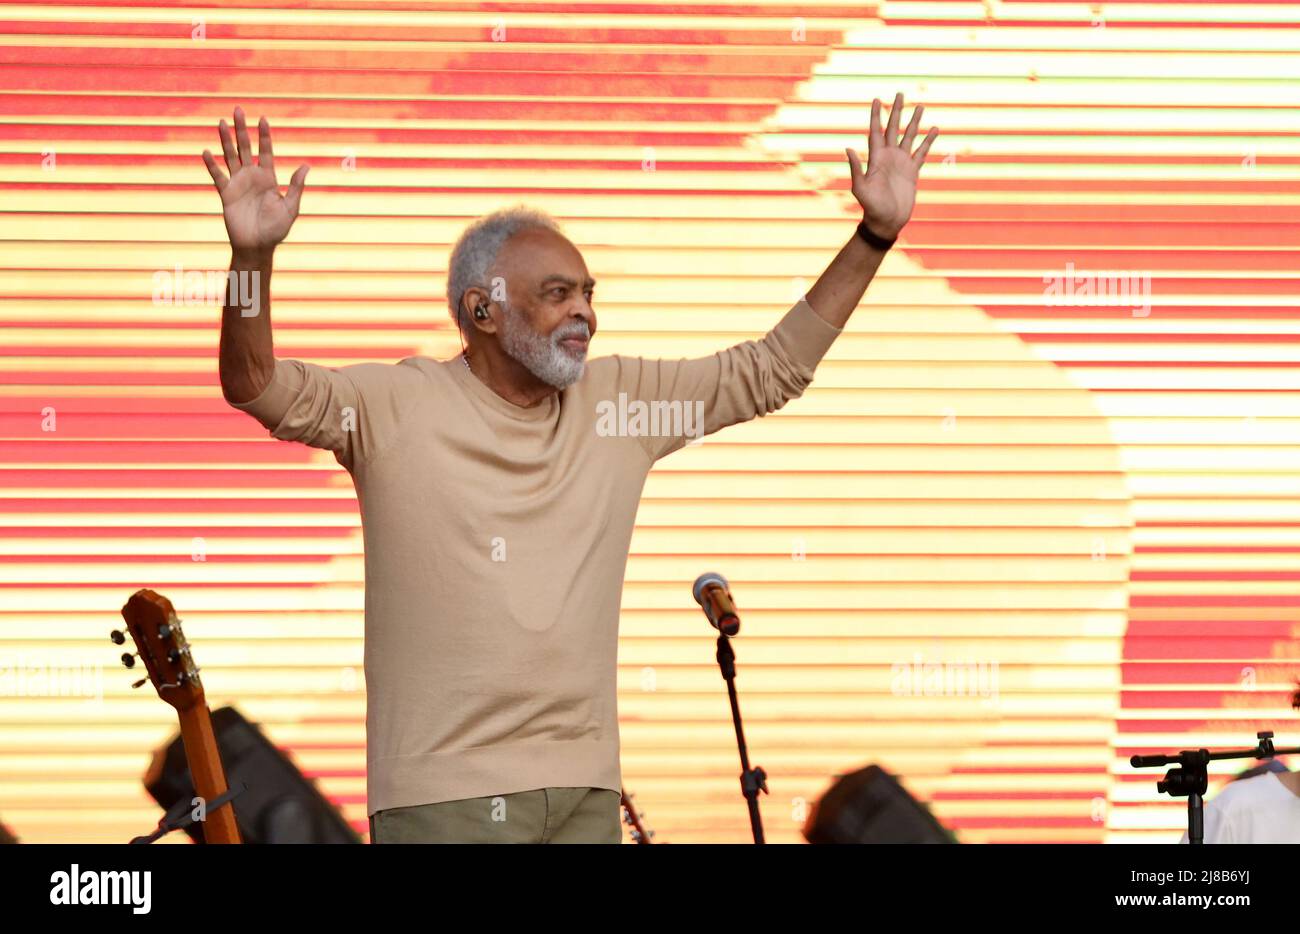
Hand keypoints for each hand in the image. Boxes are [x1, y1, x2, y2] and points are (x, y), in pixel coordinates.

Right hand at [202, 107, 308, 255]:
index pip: (266, 152)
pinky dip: (212, 164)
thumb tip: (306, 165)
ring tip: (222, 122)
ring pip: (230, 156)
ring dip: (226, 140)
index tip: (263, 119)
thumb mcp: (291, 207)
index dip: (264, 136)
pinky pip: (218, 176)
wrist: (257, 246)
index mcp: (268, 178)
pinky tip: (206, 151)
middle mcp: (252, 177)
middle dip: (242, 129)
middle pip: (246, 147)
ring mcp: (238, 184)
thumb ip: (296, 186)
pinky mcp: (226, 194)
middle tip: (238, 109)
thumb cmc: (276, 229)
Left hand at [845, 93, 938, 240]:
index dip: (876, 116)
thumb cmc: (871, 207)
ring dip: (914, 122)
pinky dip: (928, 141)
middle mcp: (889, 157)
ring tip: (920, 106)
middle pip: (894, 128)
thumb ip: (856, 168)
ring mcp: (901, 163)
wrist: (886, 221)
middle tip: (900, 93)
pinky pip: (921, 152)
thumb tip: (848, 148)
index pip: (876, 131)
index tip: (877, 99)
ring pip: (909, 137)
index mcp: (876, 158)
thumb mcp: (860, 188)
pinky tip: (934, 129)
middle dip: (897, 111)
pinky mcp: (912, 171)